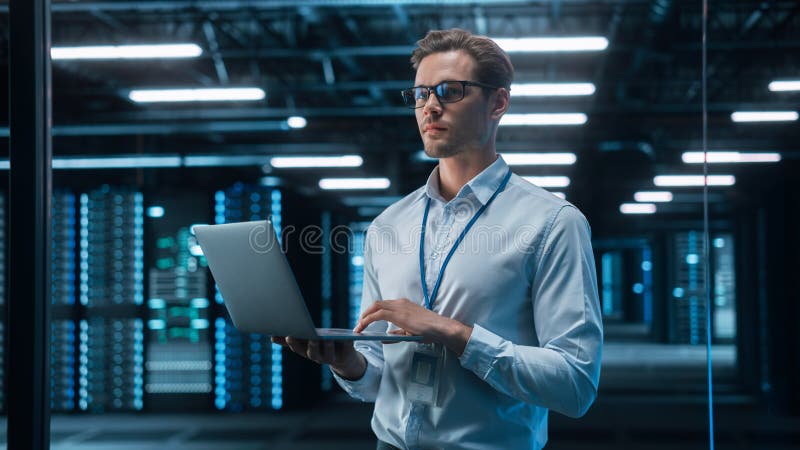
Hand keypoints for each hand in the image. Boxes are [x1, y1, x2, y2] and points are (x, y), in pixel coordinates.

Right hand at [271, 336, 365, 379]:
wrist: (344, 358)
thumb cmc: (322, 345)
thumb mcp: (308, 340)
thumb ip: (292, 340)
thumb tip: (271, 338)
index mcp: (307, 352)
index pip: (298, 348)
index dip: (293, 343)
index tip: (288, 335)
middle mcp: (318, 357)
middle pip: (312, 353)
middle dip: (310, 345)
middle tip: (309, 337)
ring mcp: (332, 357)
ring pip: (328, 353)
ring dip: (327, 346)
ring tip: (327, 338)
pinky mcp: (347, 353)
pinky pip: (346, 348)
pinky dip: (346, 343)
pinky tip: (345, 336)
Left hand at [353, 298, 472, 355]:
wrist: (440, 328)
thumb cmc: (429, 330)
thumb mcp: (410, 331)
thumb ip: (397, 333)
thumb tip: (385, 337)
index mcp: (404, 305)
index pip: (384, 305)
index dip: (372, 312)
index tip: (365, 320)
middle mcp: (400, 303)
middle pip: (377, 304)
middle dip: (365, 313)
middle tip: (359, 324)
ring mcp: (399, 307)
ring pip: (375, 307)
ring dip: (364, 316)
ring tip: (358, 326)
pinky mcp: (398, 314)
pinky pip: (377, 314)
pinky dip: (367, 320)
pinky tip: (362, 327)